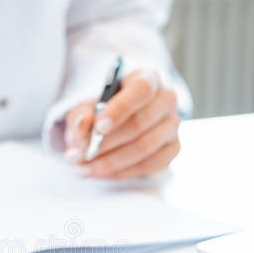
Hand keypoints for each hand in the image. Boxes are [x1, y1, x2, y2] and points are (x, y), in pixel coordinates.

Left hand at [64, 70, 180, 178]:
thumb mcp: (85, 109)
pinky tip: (101, 172)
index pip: (141, 91)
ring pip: (144, 148)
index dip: (120, 110)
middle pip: (141, 122)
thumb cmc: (102, 112)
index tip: (99, 128)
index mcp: (147, 79)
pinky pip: (149, 165)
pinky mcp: (173, 149)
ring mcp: (172, 126)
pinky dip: (121, 172)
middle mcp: (166, 100)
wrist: (116, 125)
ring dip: (110, 162)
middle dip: (107, 143)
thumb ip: (80, 116)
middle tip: (81, 155)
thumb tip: (83, 124)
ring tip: (84, 168)